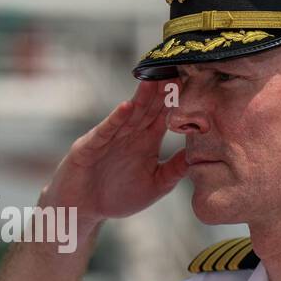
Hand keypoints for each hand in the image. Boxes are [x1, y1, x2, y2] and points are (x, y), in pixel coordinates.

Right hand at [40, 79, 187, 234]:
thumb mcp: (154, 186)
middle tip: (177, 70)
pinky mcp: (90, 146)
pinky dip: (115, 119)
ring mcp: (109, 138)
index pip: (165, 115)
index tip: (195, 84)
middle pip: (149, 108)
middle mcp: (130, 134)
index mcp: (147, 141)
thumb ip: (174, 171)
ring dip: (141, 98)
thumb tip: (198, 156)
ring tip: (154, 80)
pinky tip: (126, 107)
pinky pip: (105, 130)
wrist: (81, 209)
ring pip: (129, 114)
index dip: (177, 101)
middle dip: (161, 91)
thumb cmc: (116, 197)